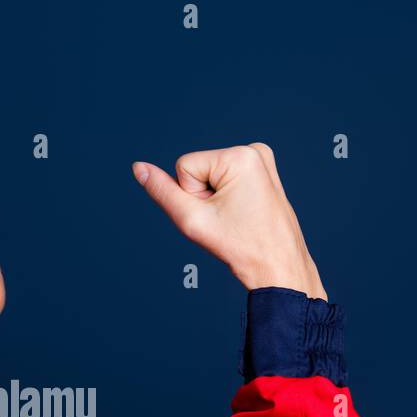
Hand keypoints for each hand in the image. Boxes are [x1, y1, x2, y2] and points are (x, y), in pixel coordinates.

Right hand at [132, 144, 327, 300]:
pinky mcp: (263, 171)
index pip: (185, 167)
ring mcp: (262, 160)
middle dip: (205, 198)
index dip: (192, 197)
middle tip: (228, 221)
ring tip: (237, 219)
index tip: (217, 215)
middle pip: (198, 170)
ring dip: (216, 200)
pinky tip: (245, 213)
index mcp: (240, 156)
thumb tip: (138, 167)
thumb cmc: (239, 246)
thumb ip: (162, 191)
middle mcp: (254, 150)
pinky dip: (229, 198)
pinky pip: (226, 179)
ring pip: (210, 176)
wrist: (278, 266)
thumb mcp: (192, 219)